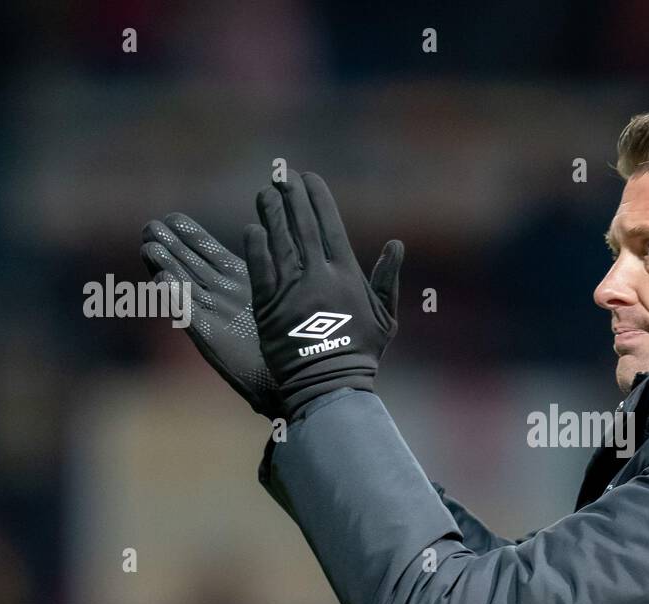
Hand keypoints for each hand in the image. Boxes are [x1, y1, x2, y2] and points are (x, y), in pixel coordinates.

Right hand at [140, 213, 280, 417]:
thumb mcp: (281, 292)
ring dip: (166, 265)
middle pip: (189, 265)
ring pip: (184, 285)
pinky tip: (161, 279)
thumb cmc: (294, 336)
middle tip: (149, 226)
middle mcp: (223, 295)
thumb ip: (270, 265)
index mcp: (241, 281)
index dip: (189, 235)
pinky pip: (189, 313)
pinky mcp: (211, 339)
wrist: (298, 375)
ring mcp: (214, 316)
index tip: (171, 217)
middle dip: (170, 245)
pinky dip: (176, 297)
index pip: (208, 252)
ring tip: (148, 245)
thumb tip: (266, 230)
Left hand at [243, 170, 402, 418]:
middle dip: (293, 197)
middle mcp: (318, 276)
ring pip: (279, 241)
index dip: (318, 199)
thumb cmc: (360, 351)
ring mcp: (291, 289)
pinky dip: (256, 247)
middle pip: (303, 226)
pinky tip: (253, 228)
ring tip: (265, 193)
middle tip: (283, 176)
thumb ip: (387, 278)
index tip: (309, 178)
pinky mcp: (268, 305)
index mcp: (347, 275)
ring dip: (271, 213)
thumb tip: (396, 243)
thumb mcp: (385, 316)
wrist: (329, 382)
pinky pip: (260, 268)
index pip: (330, 225)